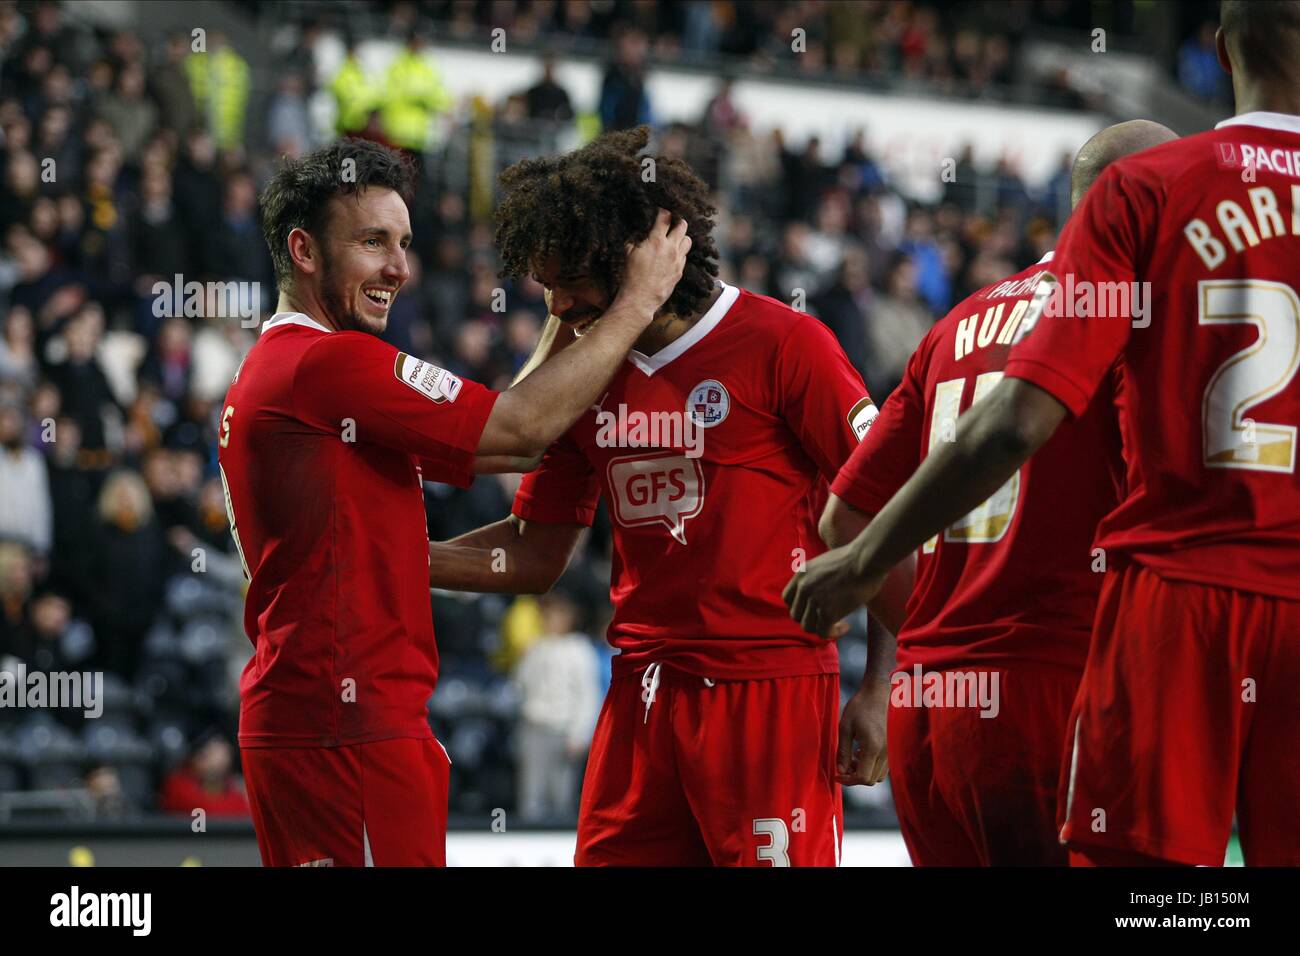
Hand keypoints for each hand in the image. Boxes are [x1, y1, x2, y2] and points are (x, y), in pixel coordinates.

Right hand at [613, 208, 690, 323]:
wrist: (641, 298)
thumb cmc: (631, 275)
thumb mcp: (628, 252)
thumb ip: (635, 238)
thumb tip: (639, 231)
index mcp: (656, 240)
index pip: (665, 217)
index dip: (663, 211)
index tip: (662, 210)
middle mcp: (670, 248)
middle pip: (682, 225)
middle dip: (678, 220)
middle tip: (673, 220)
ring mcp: (677, 260)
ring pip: (688, 240)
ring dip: (682, 236)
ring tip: (675, 237)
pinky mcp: (680, 271)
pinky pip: (684, 256)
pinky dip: (680, 252)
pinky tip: (673, 254)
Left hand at [783, 544, 882, 637]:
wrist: (865, 560)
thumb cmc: (854, 559)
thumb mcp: (824, 563)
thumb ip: (816, 577)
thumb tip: (821, 592)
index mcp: (801, 573)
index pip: (787, 598)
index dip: (799, 607)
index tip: (812, 609)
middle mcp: (803, 587)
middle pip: (796, 615)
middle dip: (810, 619)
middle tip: (825, 618)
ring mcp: (813, 600)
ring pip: (807, 626)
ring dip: (821, 628)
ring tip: (837, 624)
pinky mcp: (827, 612)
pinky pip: (823, 632)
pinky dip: (833, 633)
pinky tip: (845, 627)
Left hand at [837, 681, 889, 785]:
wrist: (876, 694)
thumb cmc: (859, 707)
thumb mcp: (845, 728)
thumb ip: (842, 751)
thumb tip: (840, 771)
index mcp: (873, 748)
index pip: (862, 777)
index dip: (847, 781)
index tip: (836, 775)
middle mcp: (885, 753)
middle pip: (870, 780)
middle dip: (854, 777)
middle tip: (842, 765)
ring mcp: (889, 751)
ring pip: (877, 776)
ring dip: (863, 772)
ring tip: (851, 758)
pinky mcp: (890, 748)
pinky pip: (882, 768)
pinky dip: (870, 767)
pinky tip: (860, 752)